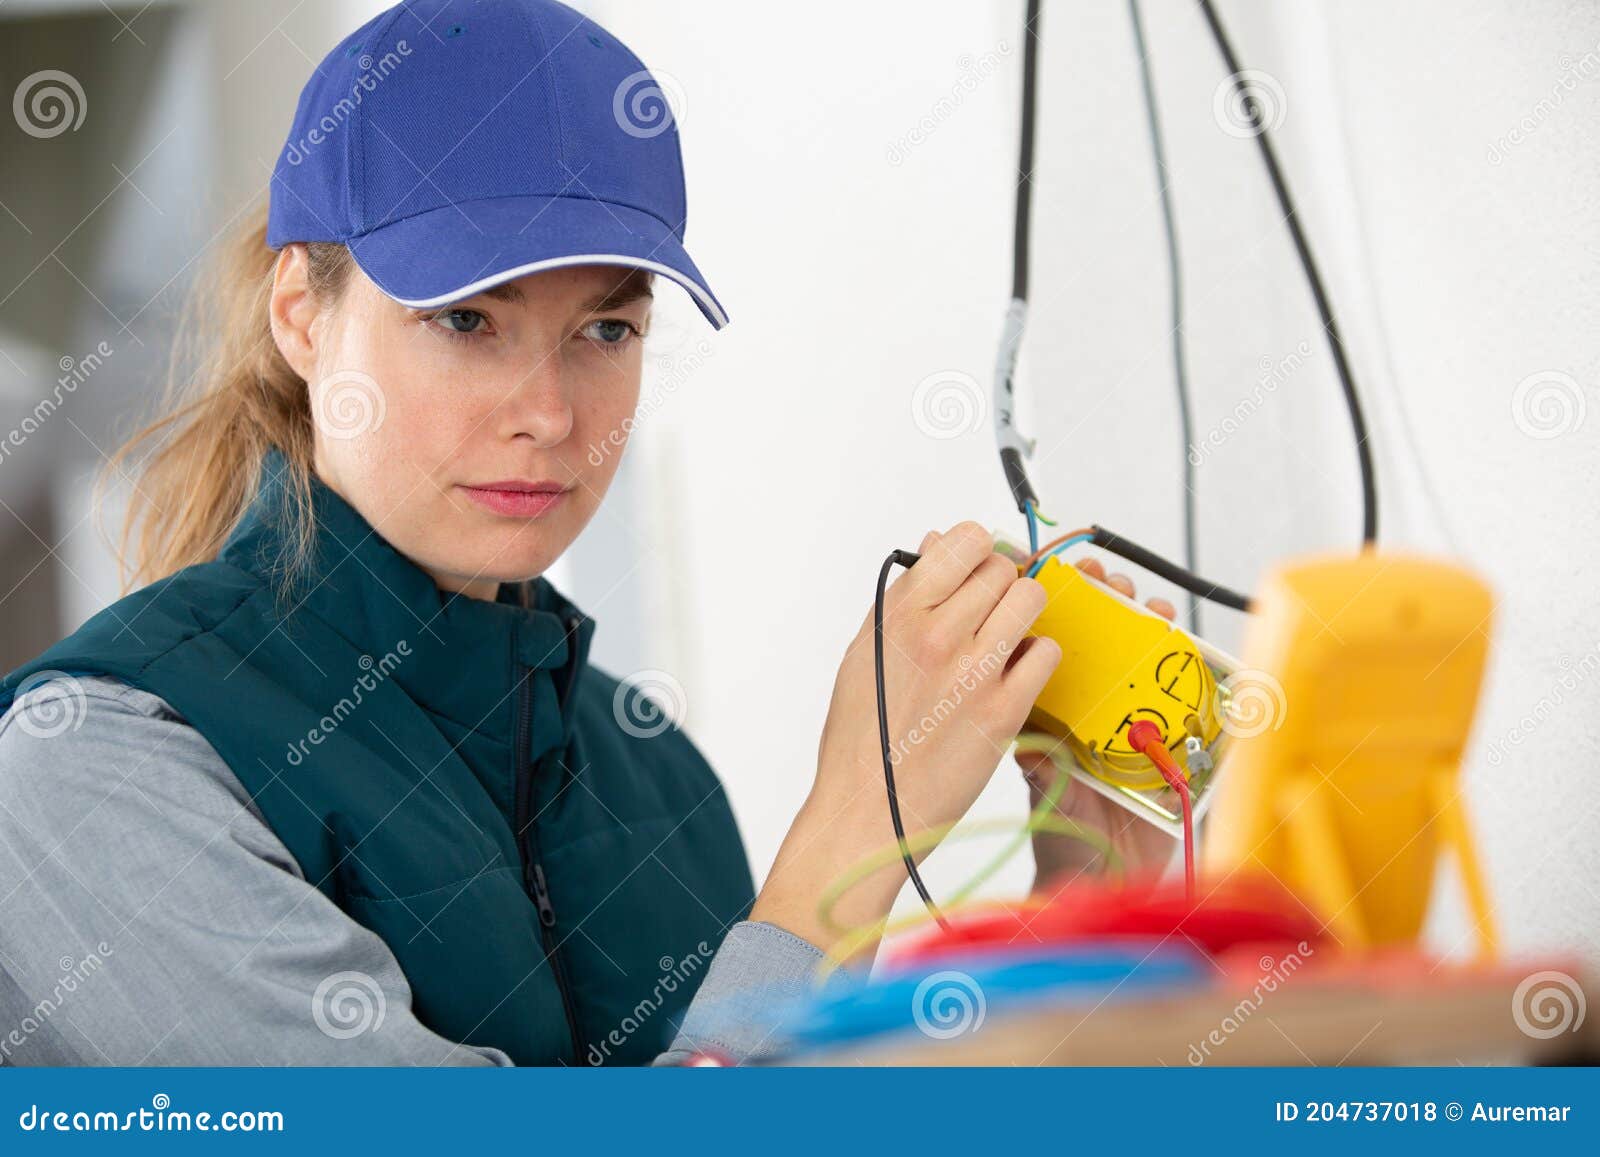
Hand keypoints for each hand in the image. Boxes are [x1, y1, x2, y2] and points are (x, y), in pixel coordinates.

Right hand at [751, 522, 1062, 959]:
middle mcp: (938, 635)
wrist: (869, 807)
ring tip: (1007, 635)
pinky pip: (1046, 653)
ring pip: (1031, 599)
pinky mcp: (1004, 710)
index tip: (974, 566)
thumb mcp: (867, 649)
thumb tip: (937, 545)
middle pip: (1002, 567)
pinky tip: (1015, 672)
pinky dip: (1037, 656)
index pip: (964, 541)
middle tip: (990, 608)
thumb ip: (907, 596)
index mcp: (900, 614)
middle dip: (1000, 581)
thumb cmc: (863, 734)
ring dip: (1024, 611)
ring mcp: (974, 672)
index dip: (976, 549)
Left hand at [1018, 557, 1180, 891]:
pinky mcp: (1167, 735)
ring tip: (1149, 606)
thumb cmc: (1064, 829)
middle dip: (1106, 603)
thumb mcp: (1046, 792)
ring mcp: (1130, 717)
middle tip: (1107, 583)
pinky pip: (1179, 693)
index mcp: (1054, 707)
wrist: (1104, 872)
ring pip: (1139, 657)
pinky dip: (1186, 665)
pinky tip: (1184, 644)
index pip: (1053, 643)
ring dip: (1146, 624)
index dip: (1056, 607)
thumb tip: (1028, 743)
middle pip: (1100, 639)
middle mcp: (1092, 705)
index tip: (1057, 581)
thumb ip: (1041, 766)